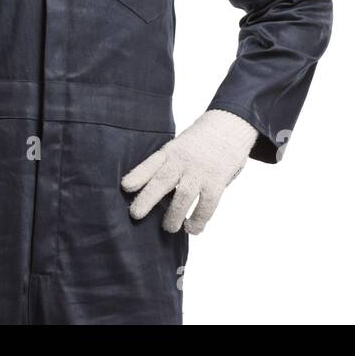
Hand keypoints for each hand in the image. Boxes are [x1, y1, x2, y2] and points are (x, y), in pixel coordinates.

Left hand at [121, 109, 257, 233]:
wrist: (229, 127)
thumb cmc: (199, 142)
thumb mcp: (179, 146)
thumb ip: (169, 166)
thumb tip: (155, 197)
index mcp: (171, 151)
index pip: (151, 163)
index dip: (138, 175)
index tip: (126, 187)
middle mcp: (183, 161)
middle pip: (163, 180)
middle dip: (148, 198)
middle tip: (136, 214)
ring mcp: (200, 172)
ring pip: (183, 196)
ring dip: (174, 215)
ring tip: (168, 228)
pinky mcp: (217, 182)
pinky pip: (206, 205)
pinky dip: (198, 220)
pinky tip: (192, 228)